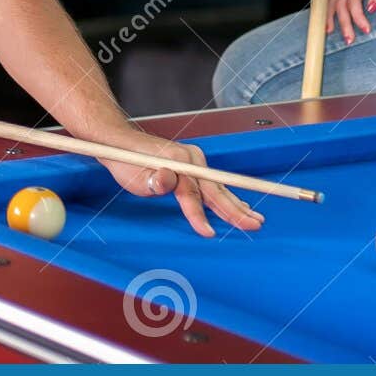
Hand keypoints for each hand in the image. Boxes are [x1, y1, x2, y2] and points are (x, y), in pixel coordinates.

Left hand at [92, 126, 264, 237]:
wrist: (120, 143)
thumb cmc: (127, 162)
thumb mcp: (135, 175)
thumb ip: (154, 180)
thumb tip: (168, 180)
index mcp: (178, 161)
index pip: (193, 193)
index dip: (200, 214)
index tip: (208, 233)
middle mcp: (191, 158)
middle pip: (215, 189)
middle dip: (235, 210)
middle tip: (254, 225)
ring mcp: (194, 160)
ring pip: (218, 187)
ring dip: (236, 204)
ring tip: (255, 219)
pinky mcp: (193, 164)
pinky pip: (213, 184)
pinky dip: (227, 196)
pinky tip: (240, 204)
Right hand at [326, 0, 375, 43]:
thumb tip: (371, 8)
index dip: (357, 16)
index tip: (366, 30)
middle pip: (341, 2)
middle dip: (344, 22)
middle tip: (350, 39)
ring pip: (334, 0)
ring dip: (331, 16)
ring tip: (330, 32)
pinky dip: (331, 9)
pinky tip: (330, 21)